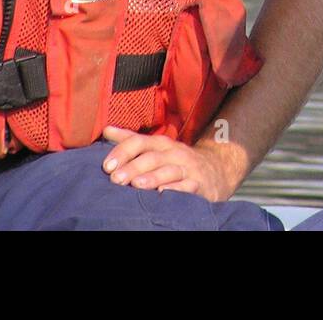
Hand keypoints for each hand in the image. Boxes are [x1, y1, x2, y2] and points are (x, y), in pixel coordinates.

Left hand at [100, 126, 235, 201]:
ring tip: (137, 185)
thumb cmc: (177, 159)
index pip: (139, 142)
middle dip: (133, 167)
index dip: (122, 152)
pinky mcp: (199, 184)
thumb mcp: (156, 147)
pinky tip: (164, 193)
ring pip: (169, 171)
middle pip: (151, 158)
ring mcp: (188, 168)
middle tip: (115, 179)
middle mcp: (174, 153)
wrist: (217, 168)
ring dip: (152, 177)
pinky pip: (188, 186)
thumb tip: (106, 129)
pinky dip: (176, 189)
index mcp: (160, 144)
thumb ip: (131, 140)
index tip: (106, 166)